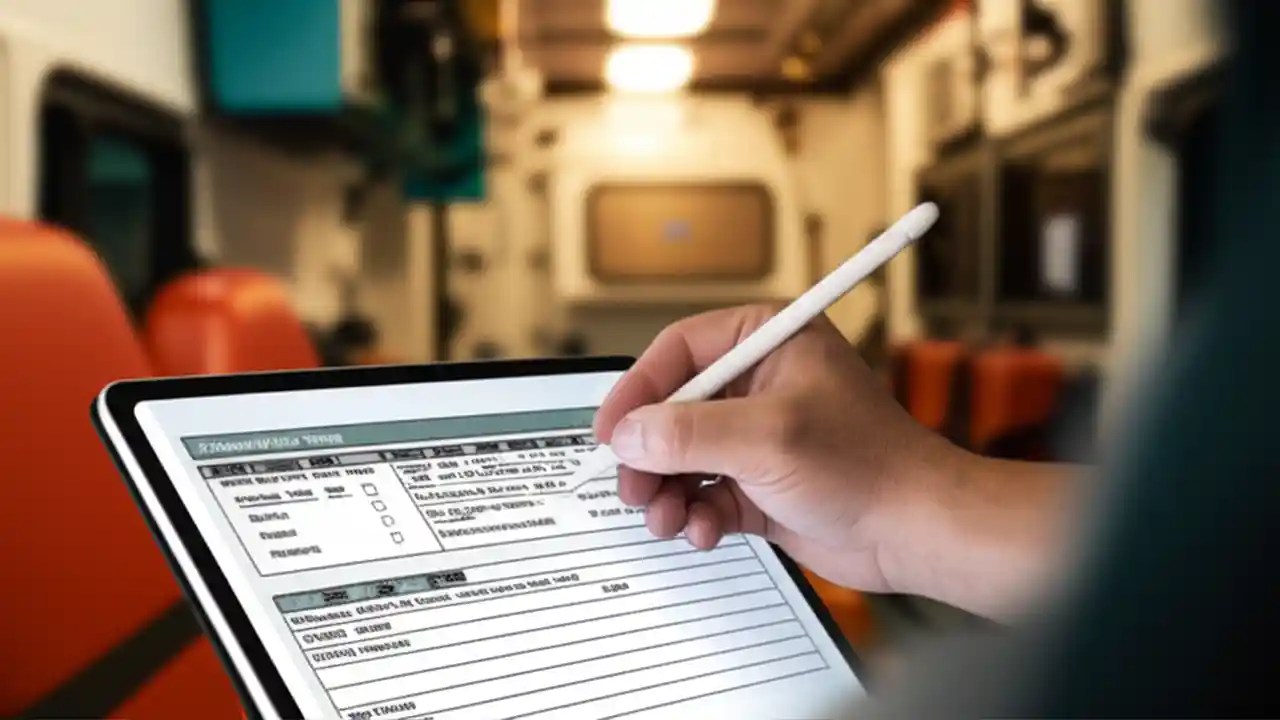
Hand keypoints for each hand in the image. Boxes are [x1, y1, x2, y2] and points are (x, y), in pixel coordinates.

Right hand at [594, 305, 955, 594]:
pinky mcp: (758, 482)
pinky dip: (695, 515)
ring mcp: (756, 435)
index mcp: (767, 341)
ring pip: (680, 457)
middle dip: (649, 455)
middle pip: (670, 410)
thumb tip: (628, 434)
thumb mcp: (766, 438)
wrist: (913, 531)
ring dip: (667, 491)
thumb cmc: (867, 464)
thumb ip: (687, 433)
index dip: (637, 391)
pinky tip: (706, 531)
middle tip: (634, 488)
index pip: (677, 351)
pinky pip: (703, 494)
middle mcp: (758, 382)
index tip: (609, 431)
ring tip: (668, 518)